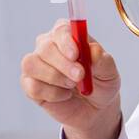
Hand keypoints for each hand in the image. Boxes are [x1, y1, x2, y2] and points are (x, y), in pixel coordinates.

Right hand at [20, 18, 121, 138]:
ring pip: (32, 65)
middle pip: (45, 47)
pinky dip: (52, 94)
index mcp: (67, 36)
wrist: (96, 108)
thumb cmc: (101, 83)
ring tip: (72, 86)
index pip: (61, 30)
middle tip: (80, 76)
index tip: (76, 54)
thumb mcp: (110, 73)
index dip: (66, 41)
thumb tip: (93, 50)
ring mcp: (36, 65)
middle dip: (63, 64)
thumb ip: (103, 60)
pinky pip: (33, 86)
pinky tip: (64, 95)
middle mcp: (47, 46)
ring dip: (55, 78)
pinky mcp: (29, 84)